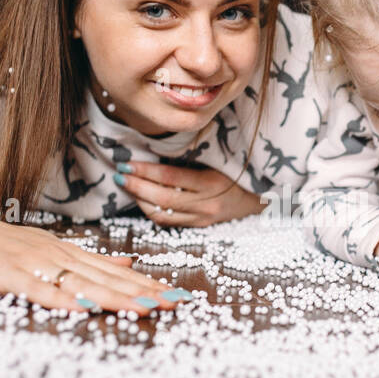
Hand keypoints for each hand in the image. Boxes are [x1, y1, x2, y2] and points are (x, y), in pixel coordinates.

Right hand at [0, 196, 186, 315]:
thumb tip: (127, 263)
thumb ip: (86, 258)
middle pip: (106, 277)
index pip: (114, 271)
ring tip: (145, 308)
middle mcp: (57, 255)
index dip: (145, 284)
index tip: (175, 295)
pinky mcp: (9, 276)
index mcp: (67, 251)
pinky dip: (64, 300)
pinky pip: (41, 291)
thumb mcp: (46, 247)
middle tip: (174, 304)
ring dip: (115, 297)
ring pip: (82, 283)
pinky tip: (85, 309)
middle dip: (142, 292)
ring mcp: (34, 264)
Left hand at [115, 162, 265, 226]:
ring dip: (140, 200)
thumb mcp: (216, 159)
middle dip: (137, 186)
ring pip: (162, 214)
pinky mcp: (199, 226)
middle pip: (163, 198)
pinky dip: (152, 211)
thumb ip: (189, 157)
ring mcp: (202, 217)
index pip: (170, 178)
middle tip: (120, 175)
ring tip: (127, 186)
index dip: (145, 171)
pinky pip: (169, 222)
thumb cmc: (234, 171)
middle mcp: (206, 203)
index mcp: (211, 181)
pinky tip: (142, 200)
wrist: (258, 197)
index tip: (127, 163)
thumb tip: (152, 151)